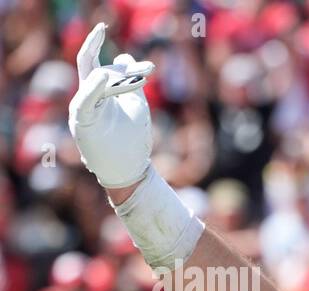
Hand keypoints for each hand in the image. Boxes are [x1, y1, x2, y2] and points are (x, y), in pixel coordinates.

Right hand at [68, 23, 155, 189]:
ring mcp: (82, 110)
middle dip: (122, 68)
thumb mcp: (135, 103)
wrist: (130, 169)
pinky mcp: (83, 124)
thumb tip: (125, 55)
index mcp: (95, 92)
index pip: (91, 60)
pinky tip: (102, 77)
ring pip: (92, 83)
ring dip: (115, 77)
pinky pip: (84, 102)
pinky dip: (92, 89)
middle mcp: (85, 98)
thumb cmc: (132, 137)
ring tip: (133, 72)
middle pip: (95, 70)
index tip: (102, 27)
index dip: (94, 42)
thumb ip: (130, 80)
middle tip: (149, 69)